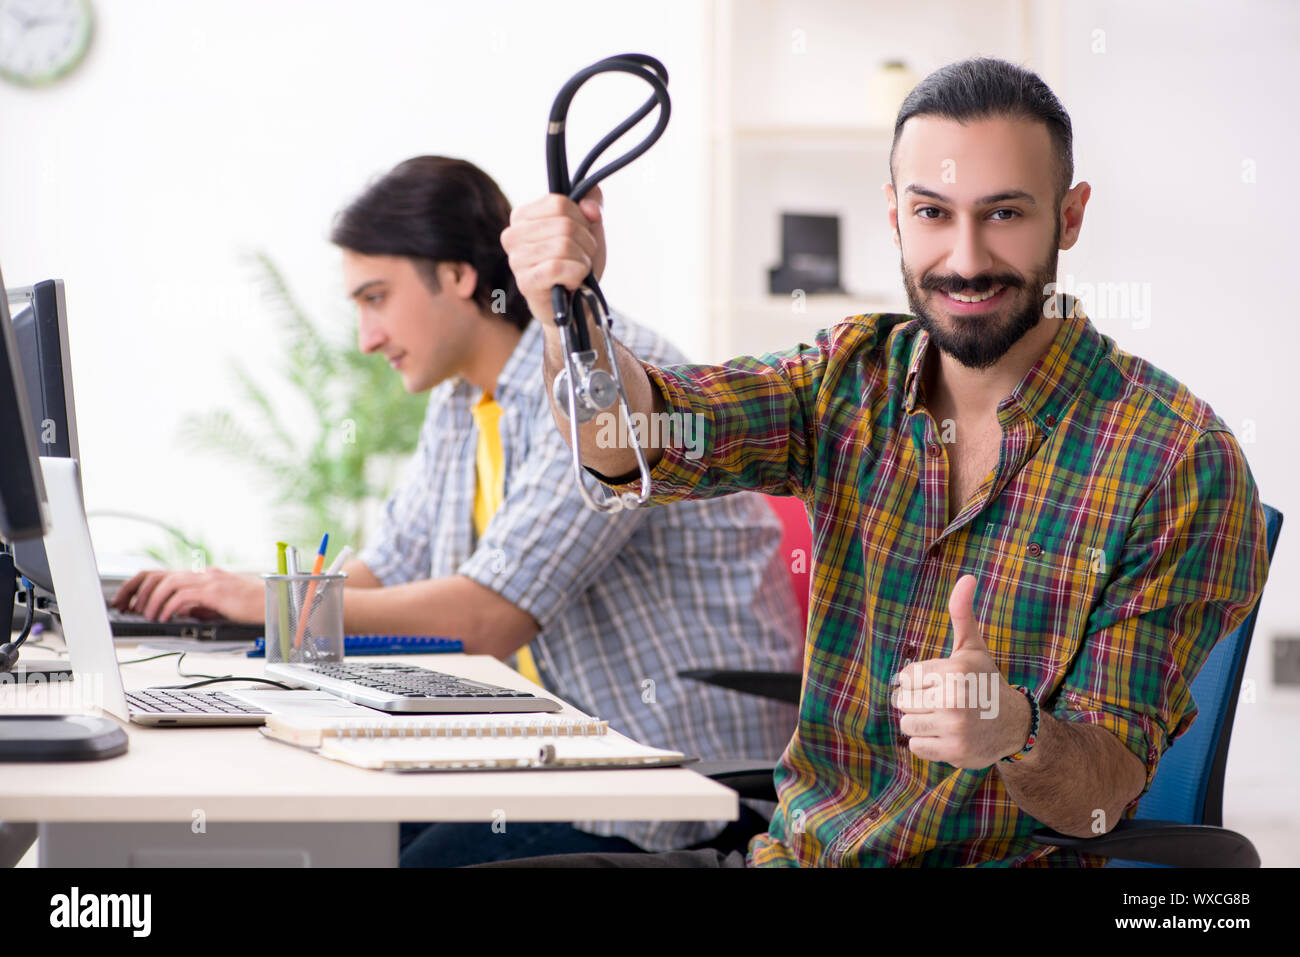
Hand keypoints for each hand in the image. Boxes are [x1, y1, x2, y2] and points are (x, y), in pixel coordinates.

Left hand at [111, 567, 262, 623]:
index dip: (139, 586)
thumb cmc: (252, 606)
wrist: (275, 603)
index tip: (126, 600)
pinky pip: (183, 596)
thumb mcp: (219, 605)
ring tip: (147, 616)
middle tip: (124, 607)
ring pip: (167, 583)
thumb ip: (199, 605)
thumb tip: (178, 611)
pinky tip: (165, 618)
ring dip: (152, 601)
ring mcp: (209, 581)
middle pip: (158, 574)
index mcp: (201, 576)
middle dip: (135, 590)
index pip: (161, 574)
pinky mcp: (215, 591)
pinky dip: (169, 607)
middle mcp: (202, 574)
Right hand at [500, 185, 605, 326]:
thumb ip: (592, 201)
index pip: (559, 203)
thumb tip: (590, 209)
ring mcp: (516, 260)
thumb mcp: (589, 225)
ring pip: (564, 246)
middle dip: (585, 243)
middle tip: (580, 258)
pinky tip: (571, 282)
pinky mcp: (525, 282)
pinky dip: (575, 275)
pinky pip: (558, 267)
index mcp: (522, 216)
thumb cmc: (577, 261)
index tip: (581, 235)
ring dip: (582, 261)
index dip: (581, 220)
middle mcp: (512, 235)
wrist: (577, 304)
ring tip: (576, 271)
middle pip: (564, 225)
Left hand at [891, 575, 1029, 769]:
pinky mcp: (954, 752)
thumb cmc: (985, 681)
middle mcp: (954, 699)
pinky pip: (915, 747)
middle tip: (942, 702)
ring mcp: (954, 727)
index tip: (940, 683)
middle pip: (902, 700)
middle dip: (917, 701)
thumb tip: (967, 576)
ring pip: (906, 724)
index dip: (918, 681)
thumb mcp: (973, 647)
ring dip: (920, 723)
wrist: (1014, 725)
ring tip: (943, 718)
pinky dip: (926, 743)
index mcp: (955, 670)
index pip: (905, 676)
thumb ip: (962, 613)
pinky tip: (946, 735)